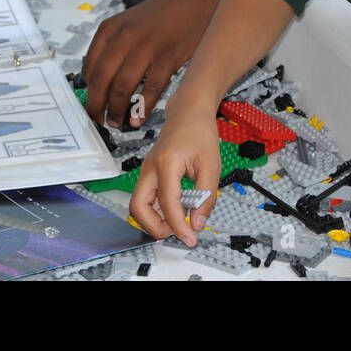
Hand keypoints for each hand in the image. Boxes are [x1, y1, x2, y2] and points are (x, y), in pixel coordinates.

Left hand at [81, 0, 216, 128]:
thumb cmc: (163, 13)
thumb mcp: (128, 23)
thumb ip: (113, 47)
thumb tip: (101, 82)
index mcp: (110, 29)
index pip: (89, 68)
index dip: (88, 91)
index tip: (92, 104)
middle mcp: (124, 37)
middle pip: (101, 80)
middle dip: (97, 106)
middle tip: (100, 120)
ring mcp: (146, 47)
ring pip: (122, 88)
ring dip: (117, 110)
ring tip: (118, 122)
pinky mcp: (168, 56)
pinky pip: (150, 89)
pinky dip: (143, 108)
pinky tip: (139, 118)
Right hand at [129, 105, 221, 245]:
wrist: (189, 112)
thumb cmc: (199, 132)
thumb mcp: (212, 165)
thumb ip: (206, 196)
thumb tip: (198, 223)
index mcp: (166, 163)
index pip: (167, 203)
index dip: (178, 226)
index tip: (191, 238)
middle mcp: (150, 168)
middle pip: (138, 207)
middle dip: (155, 227)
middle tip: (178, 232)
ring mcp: (147, 170)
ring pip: (139, 204)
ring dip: (154, 220)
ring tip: (178, 222)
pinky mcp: (149, 173)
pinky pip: (146, 197)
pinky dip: (157, 210)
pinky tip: (176, 210)